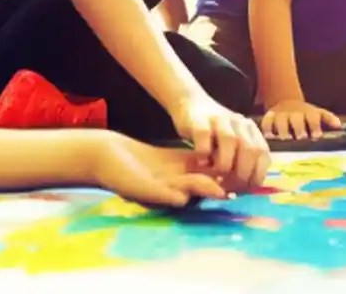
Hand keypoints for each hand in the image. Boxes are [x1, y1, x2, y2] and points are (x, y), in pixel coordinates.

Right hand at [90, 132, 231, 206]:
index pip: (196, 192)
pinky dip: (209, 154)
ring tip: (237, 160)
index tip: (228, 190)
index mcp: (170, 192)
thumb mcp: (141, 187)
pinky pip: (197, 157)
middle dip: (223, 181)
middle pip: (205, 182)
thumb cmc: (118, 175)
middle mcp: (177, 184)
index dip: (212, 190)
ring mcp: (178, 171)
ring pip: (205, 170)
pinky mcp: (176, 158)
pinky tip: (222, 145)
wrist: (104, 155)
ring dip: (220, 167)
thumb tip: (182, 200)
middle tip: (240, 176)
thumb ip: (163, 194)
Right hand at [170, 96, 269, 186]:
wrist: (190, 103)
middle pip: (250, 149)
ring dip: (225, 165)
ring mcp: (219, 119)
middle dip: (242, 174)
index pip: (263, 154)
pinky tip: (202, 163)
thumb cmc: (212, 132)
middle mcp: (238, 122)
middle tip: (230, 187)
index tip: (246, 189)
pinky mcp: (199, 120)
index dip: (257, 174)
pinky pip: (205, 137)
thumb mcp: (231, 142)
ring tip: (217, 177)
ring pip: (231, 142)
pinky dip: (204, 154)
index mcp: (250, 129)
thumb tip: (246, 188)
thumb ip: (241, 159)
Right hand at [261, 99, 342, 139]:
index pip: (313, 117)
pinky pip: (266, 122)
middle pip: (296, 119)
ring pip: (280, 120)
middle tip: (301, 138)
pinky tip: (269, 138)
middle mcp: (294, 113)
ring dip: (283, 130)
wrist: (286, 102)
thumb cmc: (306, 114)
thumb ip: (328, 119)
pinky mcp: (269, 116)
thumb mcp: (318, 114)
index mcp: (308, 113)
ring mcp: (281, 114)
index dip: (315, 126)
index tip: (317, 136)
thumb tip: (339, 126)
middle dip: (299, 128)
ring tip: (284, 140)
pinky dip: (267, 129)